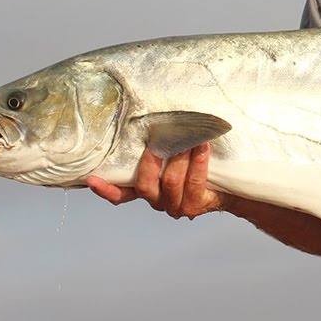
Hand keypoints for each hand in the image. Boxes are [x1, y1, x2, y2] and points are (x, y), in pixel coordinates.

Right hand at [87, 143, 226, 219]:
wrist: (229, 186)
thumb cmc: (198, 163)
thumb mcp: (176, 154)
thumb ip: (161, 144)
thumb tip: (152, 114)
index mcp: (147, 189)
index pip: (121, 193)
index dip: (106, 188)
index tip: (91, 179)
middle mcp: (157, 200)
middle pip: (144, 185)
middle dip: (152, 161)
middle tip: (159, 142)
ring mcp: (175, 205)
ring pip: (170, 180)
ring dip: (180, 156)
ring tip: (190, 139)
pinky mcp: (194, 205)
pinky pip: (193, 182)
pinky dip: (198, 161)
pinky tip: (203, 147)